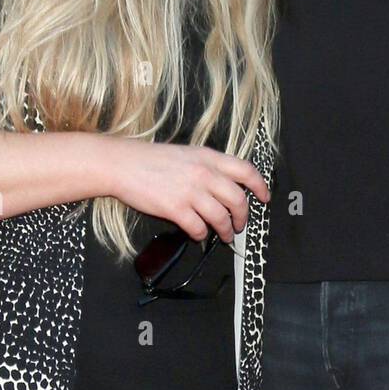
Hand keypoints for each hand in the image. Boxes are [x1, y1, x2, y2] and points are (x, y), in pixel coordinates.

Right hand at [106, 139, 270, 244]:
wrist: (124, 165)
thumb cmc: (153, 159)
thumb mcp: (188, 154)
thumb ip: (209, 167)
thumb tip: (226, 187)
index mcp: (209, 157)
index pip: (246, 171)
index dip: (260, 186)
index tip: (264, 198)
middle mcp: (204, 174)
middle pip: (238, 200)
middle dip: (243, 217)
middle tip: (240, 225)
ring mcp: (190, 192)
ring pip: (221, 218)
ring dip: (226, 231)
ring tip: (224, 235)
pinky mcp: (176, 209)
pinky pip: (199, 229)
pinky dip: (202, 235)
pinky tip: (198, 234)